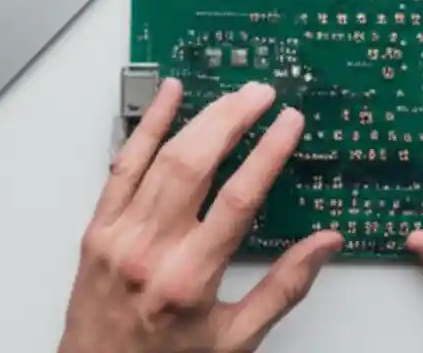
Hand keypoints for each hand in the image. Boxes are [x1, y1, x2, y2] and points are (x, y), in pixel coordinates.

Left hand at [59, 80, 343, 352]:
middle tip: (262, 95)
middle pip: (196, 165)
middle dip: (234, 120)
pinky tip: (167, 99)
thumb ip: (284, 289)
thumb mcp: (234, 340)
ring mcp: (118, 235)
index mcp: (190, 279)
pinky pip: (122, 165)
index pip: (238, 199)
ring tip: (231, 96)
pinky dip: (146, 127)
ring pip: (162, 158)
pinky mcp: (97, 229)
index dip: (268, 153)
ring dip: (200, 118)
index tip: (289, 124)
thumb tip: (324, 245)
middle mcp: (150, 250)